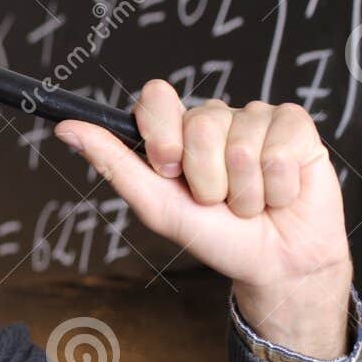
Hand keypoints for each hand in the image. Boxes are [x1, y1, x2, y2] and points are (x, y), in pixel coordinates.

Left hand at [53, 80, 352, 360]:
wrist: (274, 264)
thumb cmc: (215, 235)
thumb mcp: (155, 205)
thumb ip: (113, 162)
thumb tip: (65, 127)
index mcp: (176, 131)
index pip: (155, 98)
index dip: (162, 134)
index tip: (167, 169)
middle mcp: (214, 118)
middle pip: (200, 124)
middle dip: (207, 178)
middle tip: (217, 200)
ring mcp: (256, 118)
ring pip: (240, 141)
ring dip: (245, 190)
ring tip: (251, 203)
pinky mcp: (296, 126)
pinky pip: (280, 146)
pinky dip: (277, 185)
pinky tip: (280, 193)